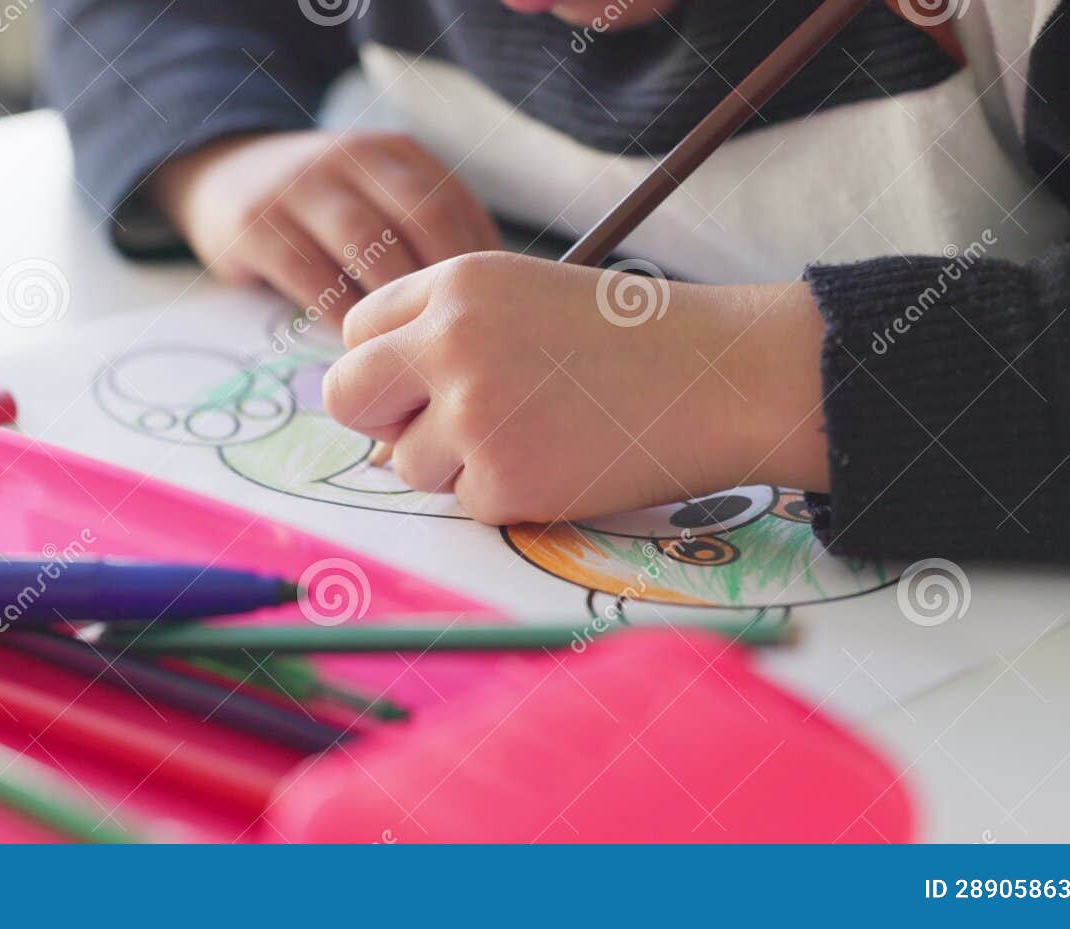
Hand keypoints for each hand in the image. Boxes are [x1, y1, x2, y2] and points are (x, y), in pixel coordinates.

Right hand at [154, 130, 500, 317]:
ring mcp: (300, 183)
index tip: (485, 324)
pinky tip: (355, 350)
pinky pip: (309, 273)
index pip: (455, 205)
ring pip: (364, 242)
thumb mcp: (377, 199)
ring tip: (406, 354)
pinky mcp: (255, 220)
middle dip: (443, 288)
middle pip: (421, 217)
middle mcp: (351, 155)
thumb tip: (491, 308)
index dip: (477, 270)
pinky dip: (337, 316)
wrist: (223, 175)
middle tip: (453, 346)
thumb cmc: (324, 212)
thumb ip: (426, 236)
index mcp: (395, 153)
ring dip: (393, 305)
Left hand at [323, 253, 830, 524]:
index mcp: (453, 284)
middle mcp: (449, 342)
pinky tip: (565, 461)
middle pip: (348, 397)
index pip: (357, 333)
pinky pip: (468, 503)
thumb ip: (443, 331)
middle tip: (438, 429)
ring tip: (535, 435)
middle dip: (381, 421)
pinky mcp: (504, 479)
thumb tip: (380, 409)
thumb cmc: (630, 339)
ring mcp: (473, 414)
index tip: (423, 384)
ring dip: (456, 464)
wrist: (720, 377)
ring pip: (406, 463)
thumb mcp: (524, 296)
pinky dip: (509, 496)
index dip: (386, 367)